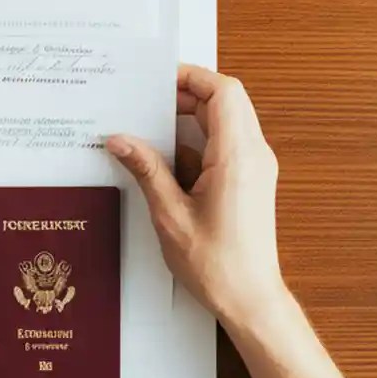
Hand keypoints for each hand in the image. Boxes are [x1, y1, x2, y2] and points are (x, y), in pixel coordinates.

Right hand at [105, 64, 284, 322]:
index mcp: (238, 157)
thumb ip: (146, 170)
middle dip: (186, 95)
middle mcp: (254, 155)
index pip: (224, 92)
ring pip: (226, 121)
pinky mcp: (251, 181)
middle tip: (147, 103)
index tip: (159, 78)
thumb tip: (120, 140)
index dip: (192, 77)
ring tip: (150, 131)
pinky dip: (198, 142)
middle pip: (225, 101)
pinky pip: (227, 144)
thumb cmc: (218, 266)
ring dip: (191, 120)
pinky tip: (166, 160)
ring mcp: (256, 167)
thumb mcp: (170, 215)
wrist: (251, 300)